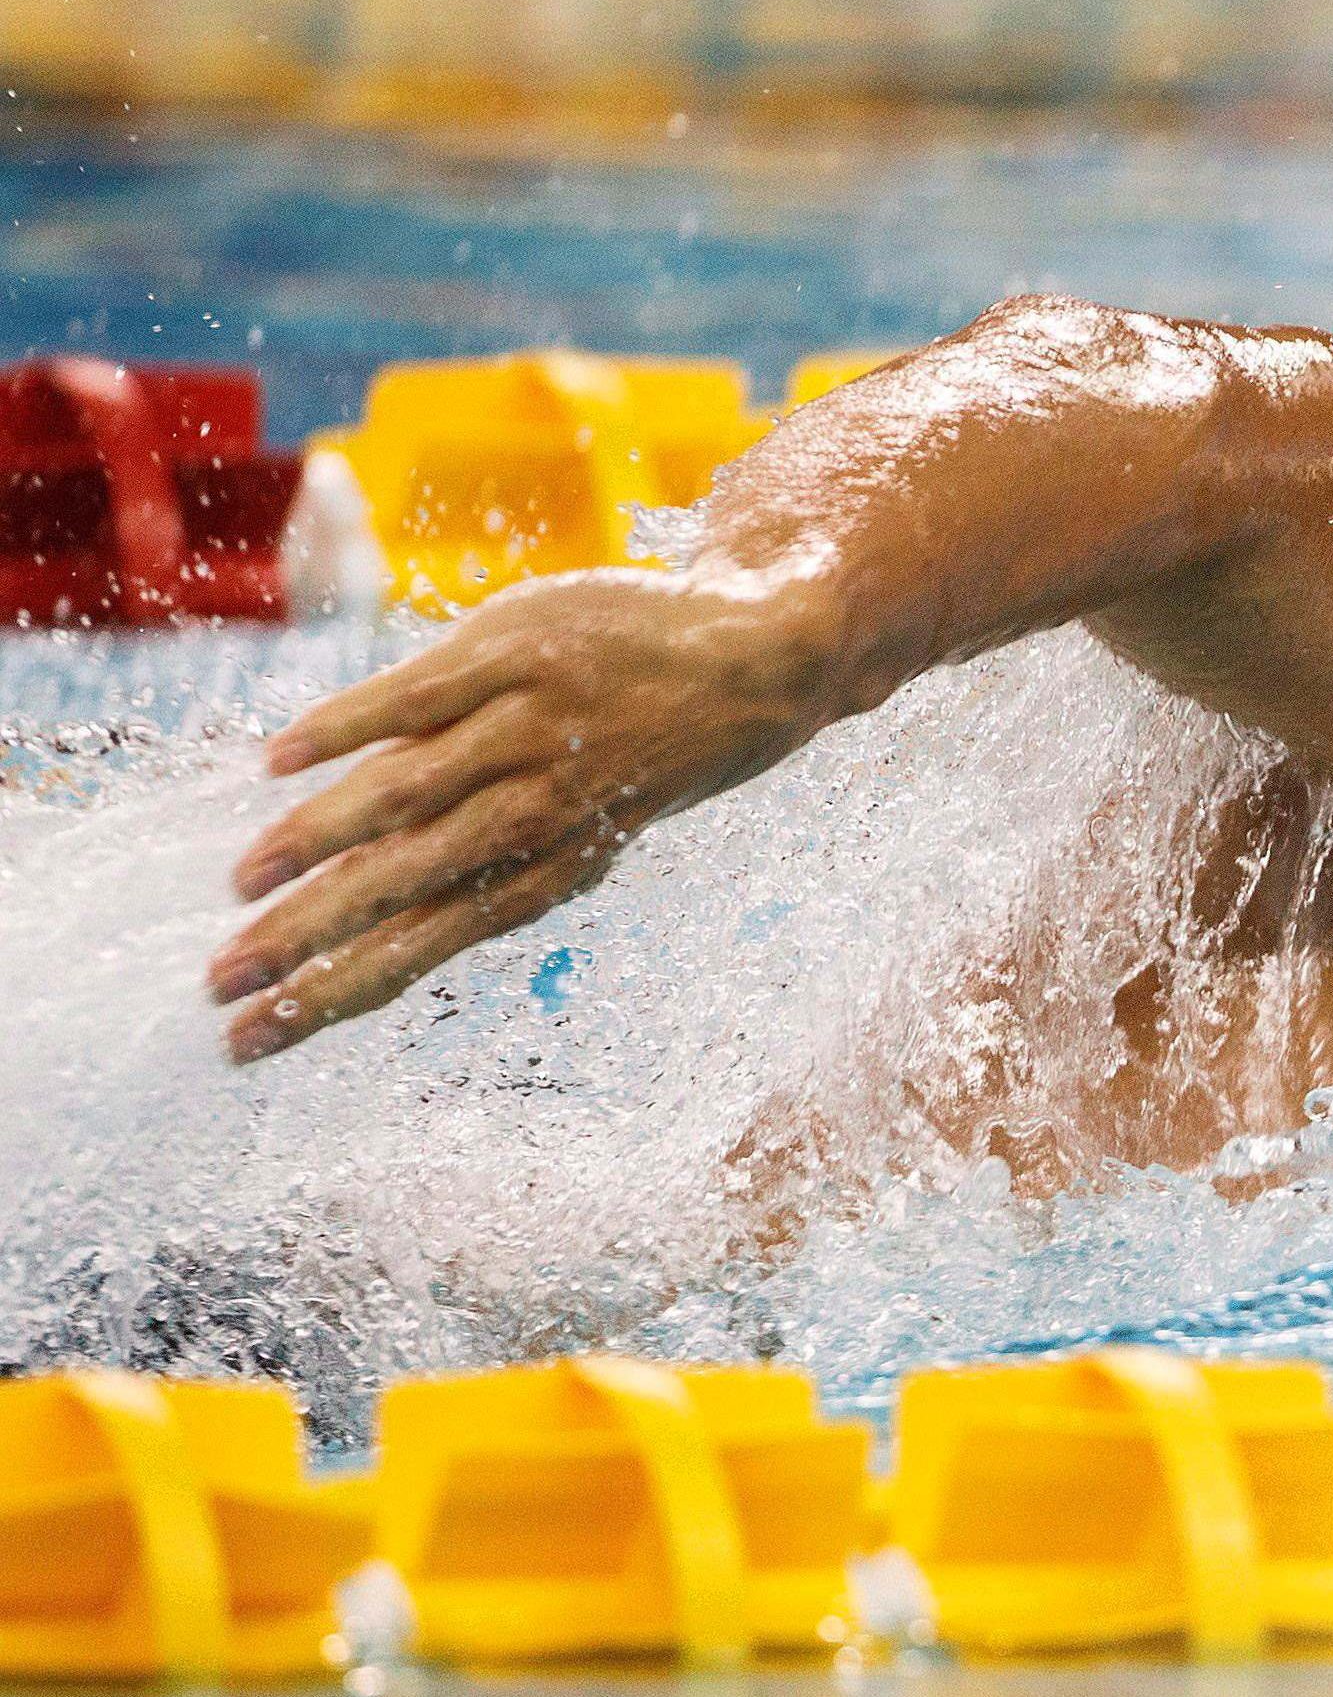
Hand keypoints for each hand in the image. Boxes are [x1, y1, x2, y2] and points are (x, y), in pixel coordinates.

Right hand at [210, 570, 842, 1061]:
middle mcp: (535, 811)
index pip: (421, 948)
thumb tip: (351, 908)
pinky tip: (278, 763)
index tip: (252, 1040)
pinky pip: (414, 697)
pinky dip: (345, 727)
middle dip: (303, 943)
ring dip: (310, 842)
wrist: (751, 659)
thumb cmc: (637, 755)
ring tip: (238, 884)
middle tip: (218, 984)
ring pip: (399, 798)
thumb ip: (474, 861)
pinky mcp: (514, 656)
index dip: (335, 996)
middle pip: (399, 889)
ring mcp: (526, 731)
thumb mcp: (579, 831)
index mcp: (546, 870)